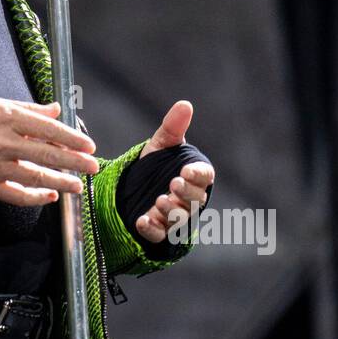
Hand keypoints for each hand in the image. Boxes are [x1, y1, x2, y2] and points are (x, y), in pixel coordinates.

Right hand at [0, 95, 96, 204]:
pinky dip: (34, 198)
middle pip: (47, 155)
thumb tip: (55, 110)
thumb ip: (28, 109)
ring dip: (60, 183)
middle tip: (92, 167)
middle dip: (74, 162)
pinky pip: (14, 195)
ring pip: (35, 177)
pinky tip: (49, 197)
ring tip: (77, 186)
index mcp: (7, 117)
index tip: (88, 145)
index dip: (72, 139)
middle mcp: (3, 142)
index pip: (48, 130)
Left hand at [133, 100, 213, 243]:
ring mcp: (174, 216)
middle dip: (185, 192)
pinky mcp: (158, 230)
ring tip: (159, 201)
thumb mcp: (161, 145)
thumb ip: (173, 127)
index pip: (205, 176)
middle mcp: (189, 198)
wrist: (132, 188)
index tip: (186, 170)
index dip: (198, 175)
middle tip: (173, 183)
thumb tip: (185, 104)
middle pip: (195, 199)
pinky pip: (159, 234)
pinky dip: (152, 229)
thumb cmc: (155, 165)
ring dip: (171, 211)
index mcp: (194, 176)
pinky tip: (143, 220)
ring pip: (179, 218)